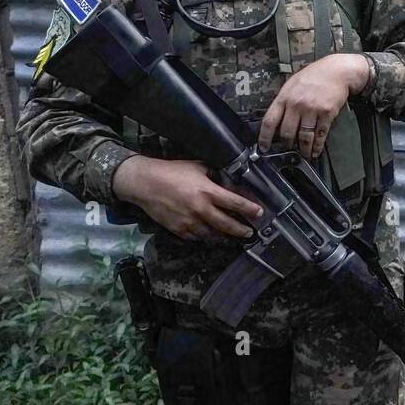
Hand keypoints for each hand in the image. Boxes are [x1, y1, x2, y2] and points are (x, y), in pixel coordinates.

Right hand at [112, 155, 263, 241]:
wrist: (145, 183)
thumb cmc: (171, 172)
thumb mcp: (197, 167)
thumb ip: (213, 175)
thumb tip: (226, 179)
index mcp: (207, 192)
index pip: (235, 203)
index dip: (250, 209)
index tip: (260, 213)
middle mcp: (201, 209)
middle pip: (227, 225)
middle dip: (241, 230)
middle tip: (250, 232)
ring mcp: (189, 222)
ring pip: (212, 234)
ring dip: (223, 236)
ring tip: (231, 235)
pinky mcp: (178, 229)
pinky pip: (196, 237)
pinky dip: (204, 236)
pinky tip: (209, 234)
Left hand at [259, 53, 370, 158]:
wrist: (337, 70)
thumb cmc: (315, 76)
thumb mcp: (292, 84)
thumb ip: (284, 101)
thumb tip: (276, 119)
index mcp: (284, 97)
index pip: (270, 121)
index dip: (265, 137)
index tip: (264, 147)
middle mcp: (296, 104)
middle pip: (287, 133)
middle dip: (287, 145)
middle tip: (288, 149)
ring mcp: (312, 109)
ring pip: (304, 136)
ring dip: (303, 149)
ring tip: (304, 154)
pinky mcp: (327, 113)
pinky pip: (320, 134)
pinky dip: (318, 145)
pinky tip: (316, 150)